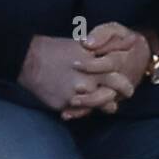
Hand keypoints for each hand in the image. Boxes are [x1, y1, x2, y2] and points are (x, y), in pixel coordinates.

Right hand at [17, 35, 131, 119]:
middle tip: (115, 103)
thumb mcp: (82, 47)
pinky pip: (76, 111)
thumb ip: (101, 53)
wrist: (30, 60)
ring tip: (98, 104)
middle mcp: (88, 82)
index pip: (117, 80)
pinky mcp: (64, 105)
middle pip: (109, 97)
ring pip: (94, 106)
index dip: (124, 86)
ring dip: (97, 105)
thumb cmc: (56, 49)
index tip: (128, 89)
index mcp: (94, 66)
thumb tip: (121, 50)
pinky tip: (76, 103)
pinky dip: (77, 108)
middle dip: (114, 100)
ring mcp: (76, 96)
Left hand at [67, 22, 150, 118]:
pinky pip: (95, 108)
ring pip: (101, 103)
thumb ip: (102, 34)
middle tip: (73, 92)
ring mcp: (114, 91)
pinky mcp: (108, 98)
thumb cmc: (122, 39)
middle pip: (107, 93)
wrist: (140, 55)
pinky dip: (81, 112)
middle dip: (89, 95)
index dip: (92, 65)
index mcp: (122, 60)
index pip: (108, 65)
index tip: (75, 63)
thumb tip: (86, 43)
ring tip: (70, 102)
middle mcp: (120, 80)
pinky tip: (65, 114)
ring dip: (85, 106)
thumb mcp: (116, 30)